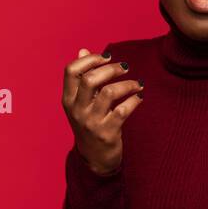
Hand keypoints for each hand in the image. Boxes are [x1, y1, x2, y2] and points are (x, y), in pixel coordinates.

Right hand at [61, 48, 142, 175]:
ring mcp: (91, 122)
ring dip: (127, 84)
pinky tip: (139, 97)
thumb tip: (83, 50)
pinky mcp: (107, 133)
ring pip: (109, 92)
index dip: (90, 59)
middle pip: (90, 79)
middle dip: (111, 68)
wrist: (95, 158)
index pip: (70, 70)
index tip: (106, 56)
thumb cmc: (89, 124)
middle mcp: (77, 110)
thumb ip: (82, 77)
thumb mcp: (80, 103)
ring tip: (137, 83)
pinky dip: (134, 100)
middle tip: (125, 67)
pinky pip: (123, 110)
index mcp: (68, 99)